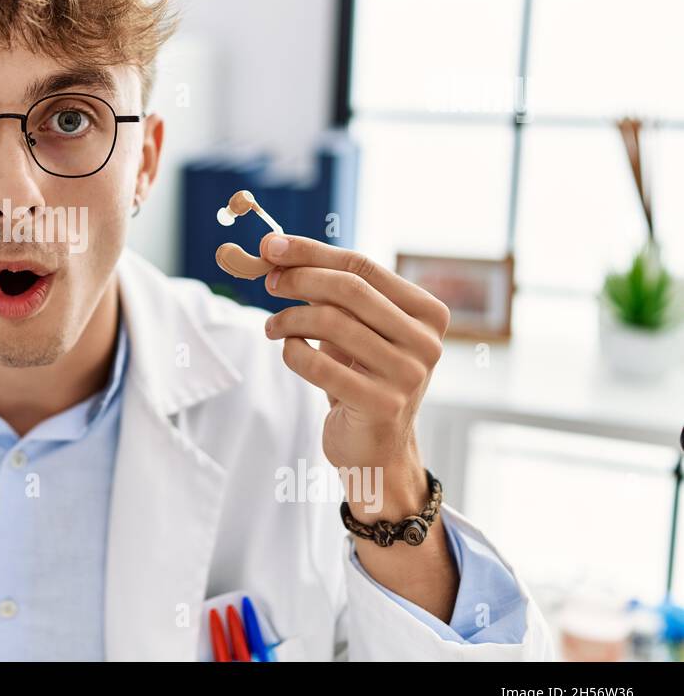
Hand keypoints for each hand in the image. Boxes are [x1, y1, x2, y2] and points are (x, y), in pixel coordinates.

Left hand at [253, 233, 450, 502]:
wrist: (377, 449)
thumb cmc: (362, 376)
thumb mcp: (357, 328)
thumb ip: (328, 289)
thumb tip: (273, 249)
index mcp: (428, 313)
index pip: (362, 266)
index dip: (311, 252)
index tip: (270, 247)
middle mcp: (426, 342)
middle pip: (348, 289)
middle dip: (298, 280)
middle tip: (268, 283)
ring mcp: (409, 375)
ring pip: (330, 323)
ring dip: (289, 318)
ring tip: (273, 326)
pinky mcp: (382, 406)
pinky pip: (317, 364)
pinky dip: (292, 352)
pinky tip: (289, 350)